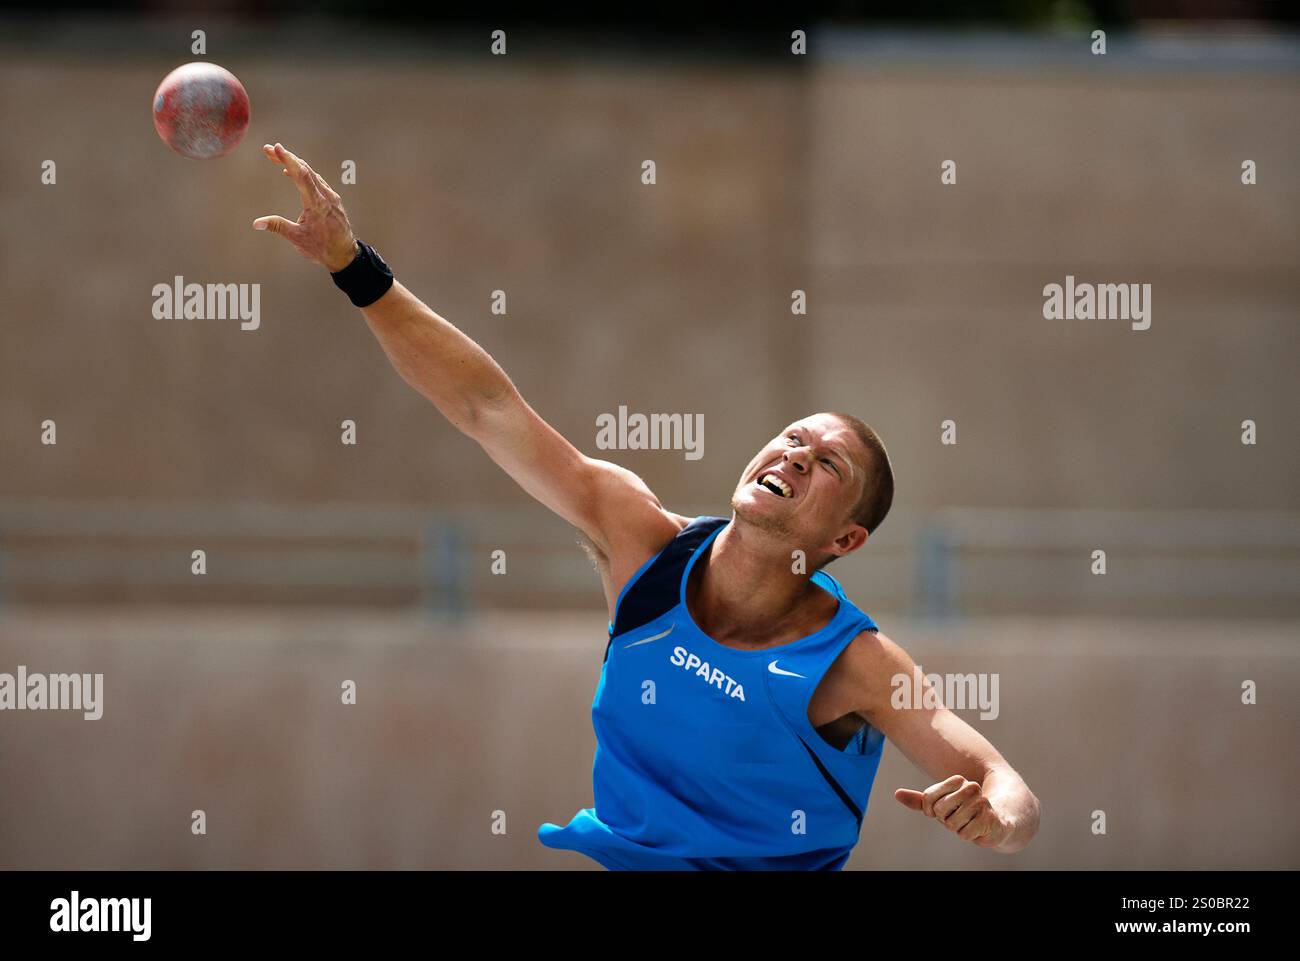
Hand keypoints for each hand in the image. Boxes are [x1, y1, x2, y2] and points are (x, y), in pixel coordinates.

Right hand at [252, 143, 357, 271]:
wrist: (345, 255)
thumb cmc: (322, 248)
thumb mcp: (298, 238)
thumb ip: (278, 227)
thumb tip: (256, 223)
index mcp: (317, 204)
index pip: (302, 176)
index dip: (288, 160)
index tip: (276, 148)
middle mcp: (326, 197)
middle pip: (305, 170)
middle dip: (286, 157)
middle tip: (268, 149)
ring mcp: (331, 197)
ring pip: (311, 173)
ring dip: (294, 164)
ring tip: (276, 157)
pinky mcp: (332, 199)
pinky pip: (316, 180)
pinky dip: (303, 173)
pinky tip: (291, 173)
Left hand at [895, 775, 1012, 848]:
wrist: (997, 823)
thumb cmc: (965, 813)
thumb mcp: (941, 805)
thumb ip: (920, 801)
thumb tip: (897, 794)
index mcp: (957, 780)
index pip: (928, 798)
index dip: (931, 810)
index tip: (942, 811)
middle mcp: (971, 787)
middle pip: (940, 811)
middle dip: (946, 820)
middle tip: (960, 818)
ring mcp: (982, 803)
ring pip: (952, 825)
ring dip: (959, 829)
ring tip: (970, 823)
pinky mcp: (990, 819)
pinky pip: (964, 834)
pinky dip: (969, 837)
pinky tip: (979, 830)